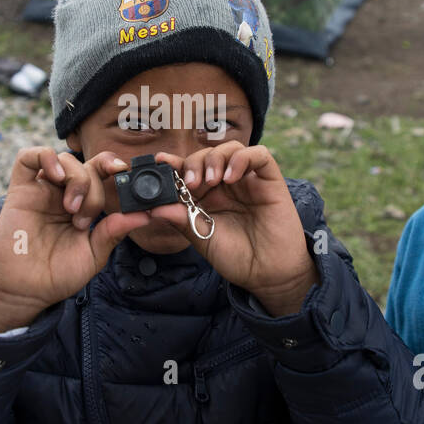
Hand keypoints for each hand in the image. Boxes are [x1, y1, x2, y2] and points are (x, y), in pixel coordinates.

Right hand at [0, 147, 149, 332]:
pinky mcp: (20, 191)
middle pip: (86, 167)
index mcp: (83, 206)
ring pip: (63, 159)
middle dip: (94, 188)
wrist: (26, 291)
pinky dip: (46, 157)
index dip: (112, 165)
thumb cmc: (58, 275)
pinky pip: (27, 157)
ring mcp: (42, 191)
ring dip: (76, 179)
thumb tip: (144, 215)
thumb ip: (114, 232)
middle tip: (85, 218)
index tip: (123, 170)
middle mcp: (63, 195)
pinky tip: (56, 177)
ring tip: (70, 209)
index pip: (100, 173)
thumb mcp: (94, 254)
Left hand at [148, 143, 318, 315]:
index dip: (174, 163)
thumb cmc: (236, 257)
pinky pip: (259, 154)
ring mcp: (248, 180)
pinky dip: (242, 158)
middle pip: (206, 155)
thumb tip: (154, 207)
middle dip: (194, 163)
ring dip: (215, 158)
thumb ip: (181, 220)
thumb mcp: (202, 238)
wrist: (267, 274)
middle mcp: (226, 185)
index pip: (188, 171)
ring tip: (211, 180)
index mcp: (207, 197)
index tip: (160, 160)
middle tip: (191, 183)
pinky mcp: (270, 179)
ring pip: (230, 148)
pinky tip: (231, 177)